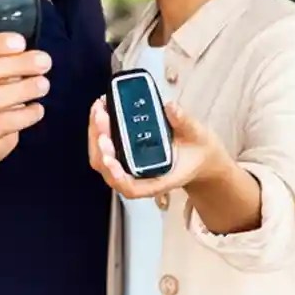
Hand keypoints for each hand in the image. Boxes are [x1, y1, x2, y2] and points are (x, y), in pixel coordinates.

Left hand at [87, 96, 227, 199]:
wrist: (198, 156)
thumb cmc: (196, 152)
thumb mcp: (198, 136)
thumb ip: (185, 123)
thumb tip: (170, 107)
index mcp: (156, 181)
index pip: (129, 186)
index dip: (115, 174)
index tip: (108, 157)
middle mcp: (136, 177)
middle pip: (107, 168)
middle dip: (99, 143)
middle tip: (101, 116)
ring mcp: (126, 166)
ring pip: (101, 157)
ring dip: (95, 132)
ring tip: (99, 107)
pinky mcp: (123, 154)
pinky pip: (105, 146)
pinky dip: (100, 128)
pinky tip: (102, 108)